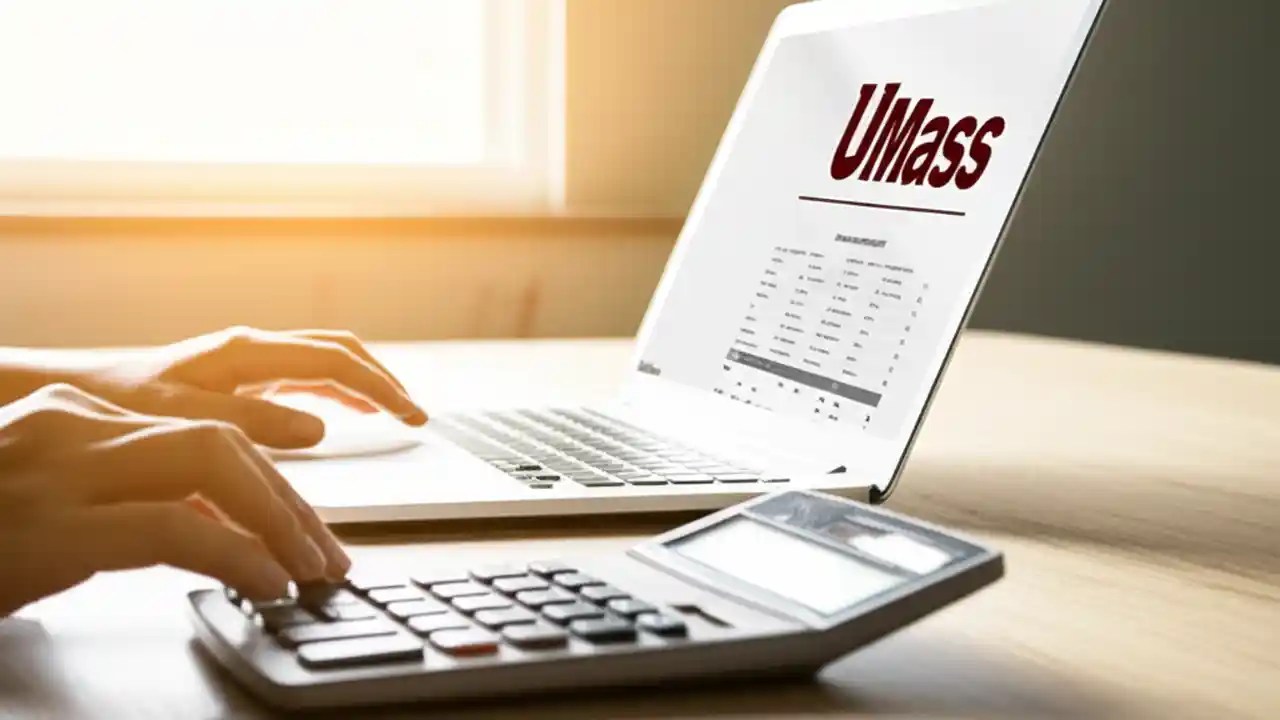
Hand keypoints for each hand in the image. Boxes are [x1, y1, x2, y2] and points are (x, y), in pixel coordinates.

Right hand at [0, 384, 349, 615]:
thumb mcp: (58, 515)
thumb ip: (134, 507)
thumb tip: (222, 531)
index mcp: (75, 417)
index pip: (206, 434)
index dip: (271, 485)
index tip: (305, 530)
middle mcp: (71, 426)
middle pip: (220, 441)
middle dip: (288, 500)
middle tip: (325, 553)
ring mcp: (57, 469)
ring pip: (210, 466)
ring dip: (277, 520)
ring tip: (308, 570)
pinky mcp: (50, 524)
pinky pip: (175, 528)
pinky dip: (237, 556)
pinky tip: (265, 583)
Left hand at [67, 327, 426, 448]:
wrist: (86, 394)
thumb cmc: (125, 408)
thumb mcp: (187, 421)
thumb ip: (256, 424)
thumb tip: (320, 429)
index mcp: (247, 353)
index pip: (334, 363)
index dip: (380, 389)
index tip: (410, 417)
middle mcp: (254, 347)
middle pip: (341, 351)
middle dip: (384, 381)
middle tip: (416, 416)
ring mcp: (251, 357)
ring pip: (328, 358)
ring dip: (366, 383)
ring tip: (397, 413)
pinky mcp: (244, 372)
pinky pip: (307, 372)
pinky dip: (339, 388)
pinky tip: (350, 411)